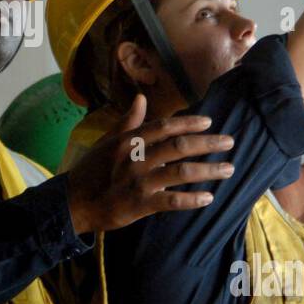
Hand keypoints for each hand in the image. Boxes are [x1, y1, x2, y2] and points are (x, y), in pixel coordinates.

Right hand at [66, 94, 234, 234]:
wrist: (73, 202)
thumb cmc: (92, 170)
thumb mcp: (107, 141)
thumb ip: (128, 121)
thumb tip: (141, 98)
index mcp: (129, 141)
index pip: (164, 127)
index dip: (188, 123)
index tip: (209, 121)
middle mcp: (136, 158)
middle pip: (179, 146)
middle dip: (208, 143)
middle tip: (229, 142)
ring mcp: (139, 182)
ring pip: (181, 172)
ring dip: (208, 170)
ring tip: (228, 169)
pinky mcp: (140, 204)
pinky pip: (171, 201)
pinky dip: (191, 200)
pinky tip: (208, 198)